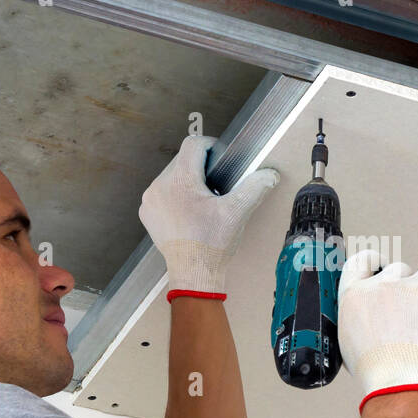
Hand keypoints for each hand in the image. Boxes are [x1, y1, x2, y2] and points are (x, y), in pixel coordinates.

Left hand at [139, 135, 279, 296]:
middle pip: (182, 160)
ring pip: (171, 177)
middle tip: (216, 188)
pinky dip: (174, 197)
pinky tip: (188, 213)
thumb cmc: (212, 244)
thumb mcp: (237, 212)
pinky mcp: (147, 213)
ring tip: (202, 202)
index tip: (221, 160)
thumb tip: (270, 174)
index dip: (211, 146)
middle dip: (200, 169)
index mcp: (181, 180)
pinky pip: (162, 194)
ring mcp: (150, 200)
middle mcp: (160, 186)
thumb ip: (255, 187)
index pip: (193, 144)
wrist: (194, 273)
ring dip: (187, 182)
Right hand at [337, 249, 417, 417]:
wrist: (402, 386)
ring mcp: (413, 288)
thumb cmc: (378, 373)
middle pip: (401, 270)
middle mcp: (382, 285)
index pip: (362, 260)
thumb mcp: (350, 341)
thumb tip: (371, 314)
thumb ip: (359, 317)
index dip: (376, 262)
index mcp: (355, 295)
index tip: (385, 268)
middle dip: (409, 287)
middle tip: (415, 314)